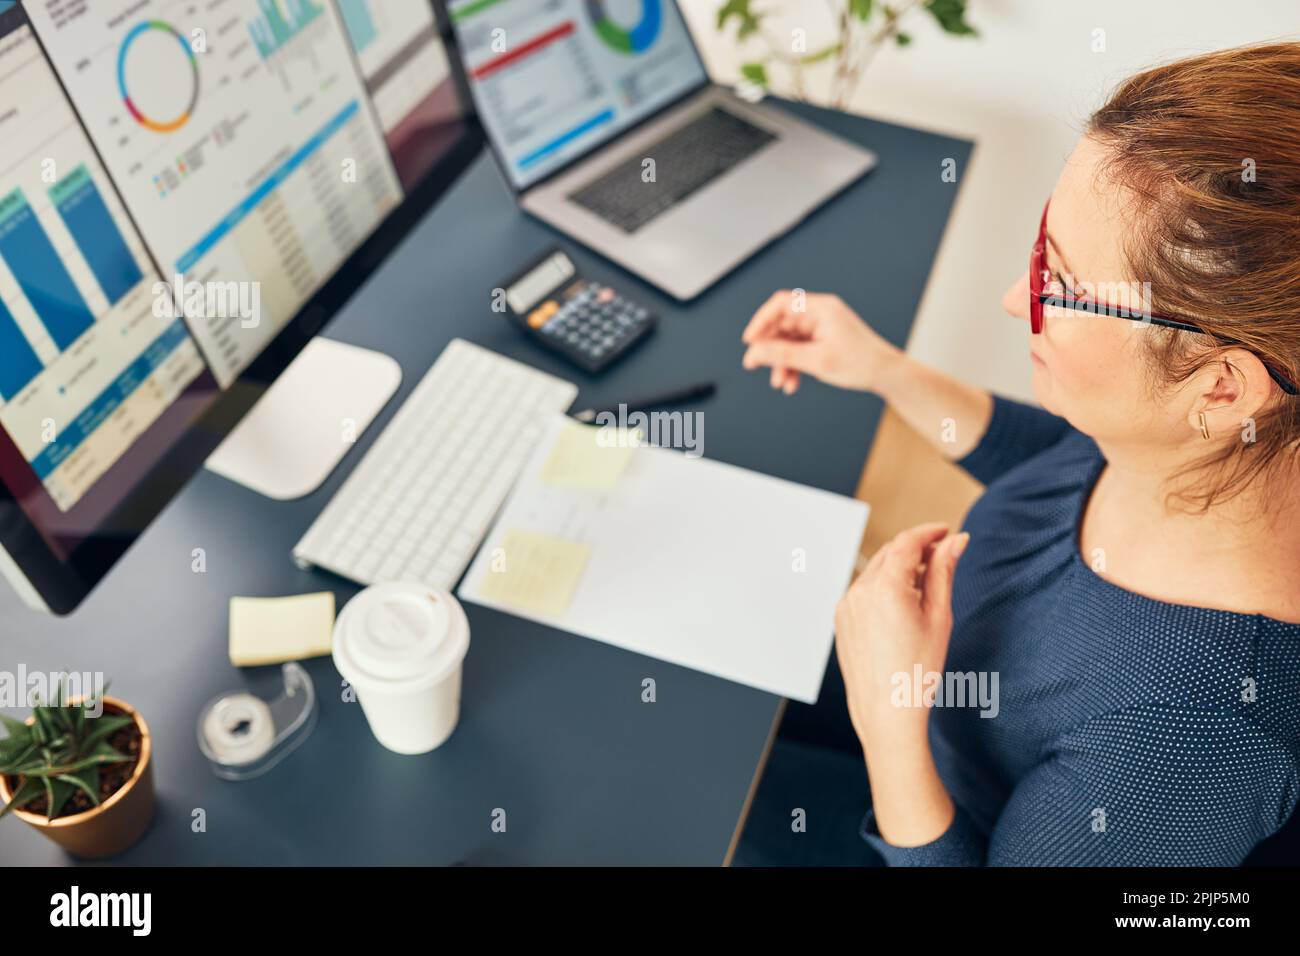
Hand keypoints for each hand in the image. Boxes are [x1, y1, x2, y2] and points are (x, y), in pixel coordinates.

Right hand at [741, 290, 901, 394]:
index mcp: (821, 308)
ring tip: (781, 383)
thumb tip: (753, 352)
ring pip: (788, 341)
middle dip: (769, 349)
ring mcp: (822, 328)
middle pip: (782, 325)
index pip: (781, 304)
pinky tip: (792, 383)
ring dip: (781, 362)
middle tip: (755, 367)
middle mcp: (820, 314)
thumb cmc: (860, 363)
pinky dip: (793, 366)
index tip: (749, 341)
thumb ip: (782, 355)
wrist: (886, 375)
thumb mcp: (816, 361)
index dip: (761, 321)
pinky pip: (799, 350)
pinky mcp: (823, 341)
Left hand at [834, 523, 968, 747]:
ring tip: (925, 582)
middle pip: (889, 553)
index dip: (928, 532)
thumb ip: (943, 571)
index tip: (946, 532)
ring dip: (899, 567)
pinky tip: (903, 603)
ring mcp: (846, 605)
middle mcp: (859, 591)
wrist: (888, 712)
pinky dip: (883, 586)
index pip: (906, 542)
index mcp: (885, 588)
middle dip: (915, 548)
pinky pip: (864, 591)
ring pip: (875, 571)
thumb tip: (956, 541)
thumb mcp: (939, 616)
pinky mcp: (841, 619)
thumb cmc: (917, 670)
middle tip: (942, 553)